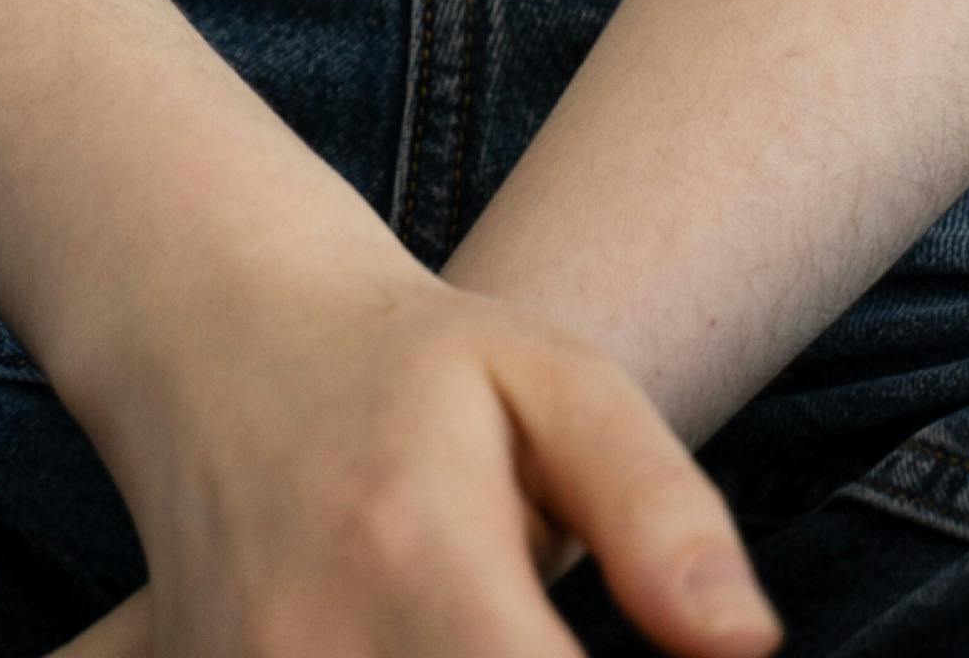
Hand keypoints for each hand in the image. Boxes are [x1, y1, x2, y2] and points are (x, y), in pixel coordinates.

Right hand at [63, 239, 780, 656]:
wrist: (220, 342)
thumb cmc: (417, 370)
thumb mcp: (556, 383)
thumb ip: (657, 512)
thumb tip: (748, 649)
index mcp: (415, 554)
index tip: (651, 654)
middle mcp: (309, 647)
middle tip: (554, 635)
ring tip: (499, 633)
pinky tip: (421, 651)